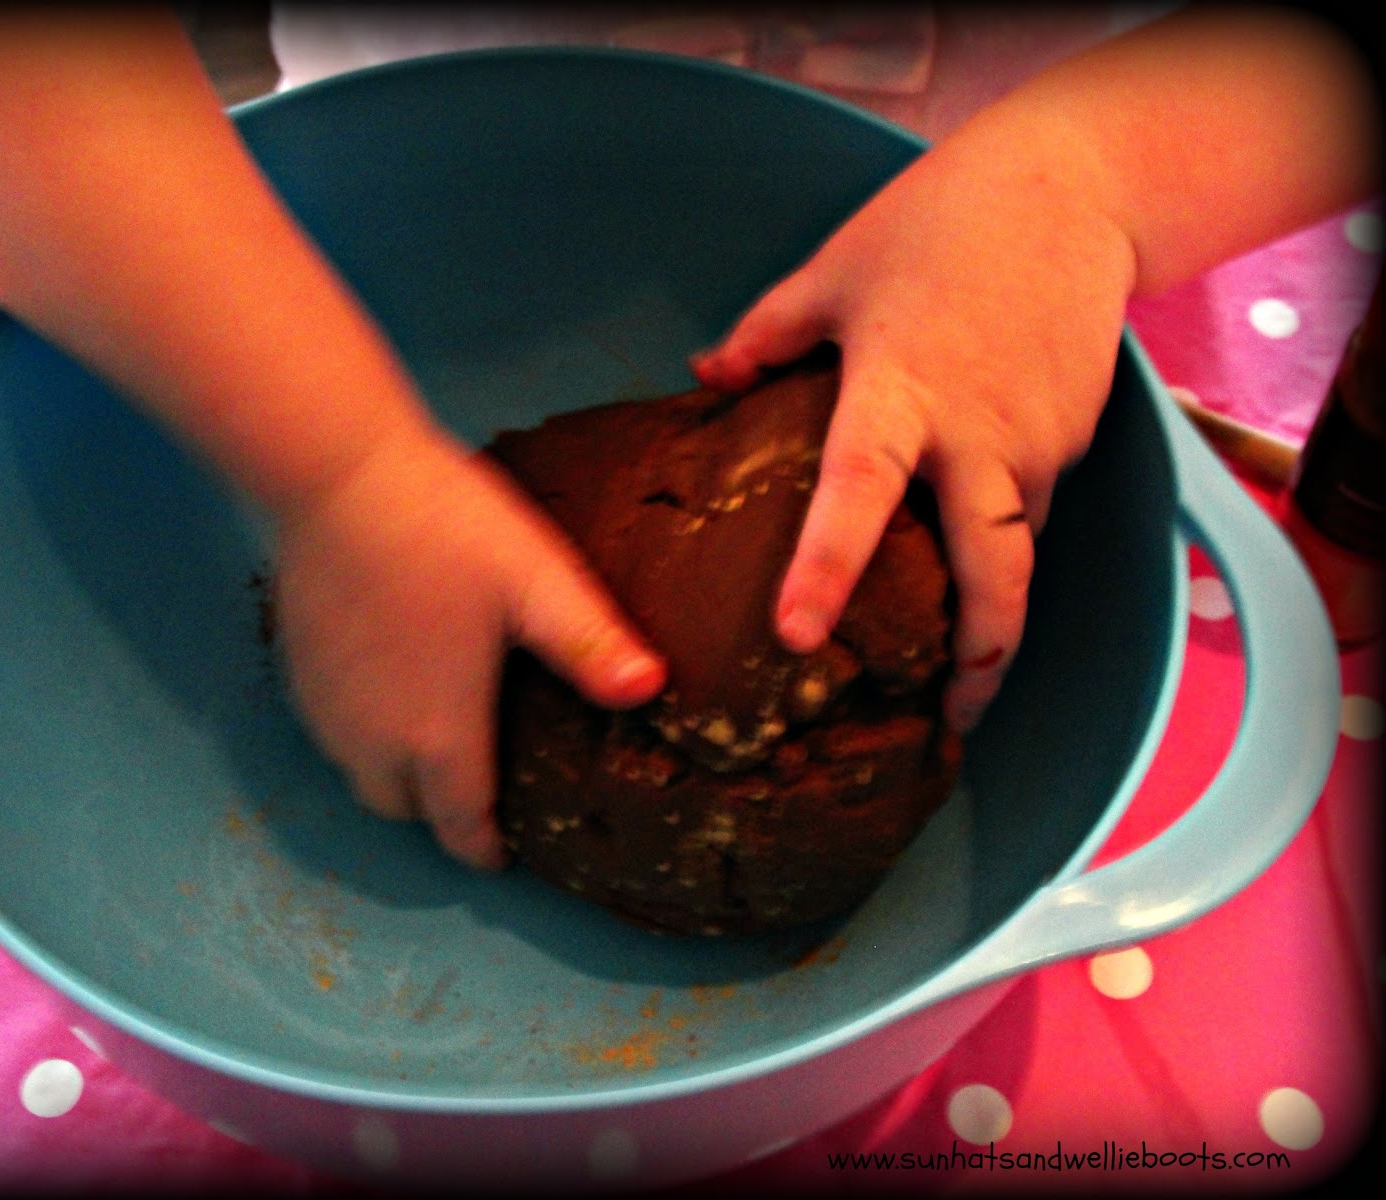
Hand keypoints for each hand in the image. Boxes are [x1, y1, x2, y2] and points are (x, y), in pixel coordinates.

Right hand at [271, 426, 665, 868]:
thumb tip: (650, 689)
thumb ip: (590, 643)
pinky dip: (363, 737)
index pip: (460, 824)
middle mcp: (372, 739)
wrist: (335, 476)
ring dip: (398, 776)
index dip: (485, 848)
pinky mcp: (298, 671)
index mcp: (437, 733)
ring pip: (361, 776)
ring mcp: (328, 708)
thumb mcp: (537, 582)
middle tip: (478, 794)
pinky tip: (389, 693)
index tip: (504, 854)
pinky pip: (332, 735)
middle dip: (441, 814)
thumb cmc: (442, 528)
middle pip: (404, 810)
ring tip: (438, 747)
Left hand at [691, 115, 1136, 730]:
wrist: (1070, 189)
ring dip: (996, 611)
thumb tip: (703, 377)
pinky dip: (1006, 543)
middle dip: (979, 656)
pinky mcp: (1073, 437)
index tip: (797, 635)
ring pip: (1017, 551)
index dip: (826, 568)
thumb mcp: (834, 271)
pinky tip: (976, 560)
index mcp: (900, 393)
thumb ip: (765, 336)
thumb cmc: (936, 224)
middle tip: (953, 719)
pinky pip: (1033, 508)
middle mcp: (977, 435)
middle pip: (991, 573)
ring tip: (962, 670)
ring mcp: (1035, 441)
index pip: (856, 494)